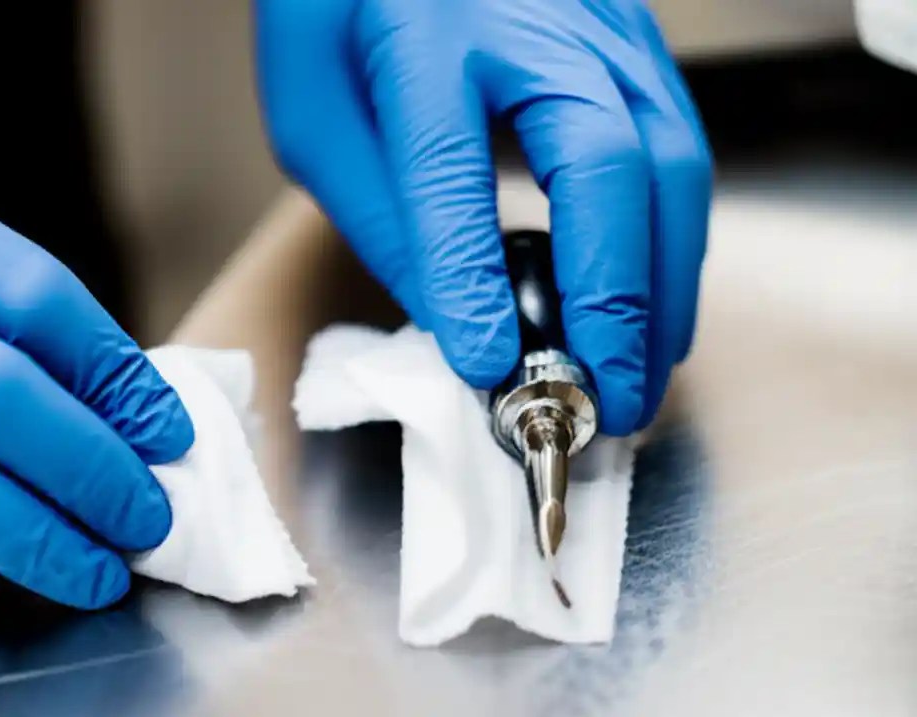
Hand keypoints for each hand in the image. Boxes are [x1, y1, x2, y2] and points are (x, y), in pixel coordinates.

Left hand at [255, 0, 711, 433]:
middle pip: (606, 163)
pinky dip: (672, 239)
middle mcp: (532, 20)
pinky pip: (678, 145)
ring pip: (668, 161)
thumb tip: (458, 321)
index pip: (451, 170)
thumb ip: (383, 214)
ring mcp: (600, 23)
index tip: (489, 368)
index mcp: (421, 34)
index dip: (474, 277)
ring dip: (662, 286)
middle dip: (615, 303)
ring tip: (636, 375)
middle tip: (603, 399)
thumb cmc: (342, 15)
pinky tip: (652, 303)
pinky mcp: (634, 38)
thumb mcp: (316, 116)